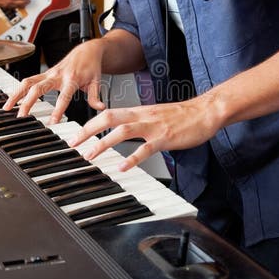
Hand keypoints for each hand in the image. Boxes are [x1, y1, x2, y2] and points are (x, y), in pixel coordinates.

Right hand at [0, 0, 29, 8]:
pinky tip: (16, 4)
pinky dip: (16, 5)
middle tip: (28, 0)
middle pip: (22, 3)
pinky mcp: (5, 6)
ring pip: (18, 6)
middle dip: (26, 1)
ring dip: (22, 4)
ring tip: (24, 2)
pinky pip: (13, 7)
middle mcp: (11, 2)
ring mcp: (8, 5)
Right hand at [4, 39, 106, 122]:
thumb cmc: (91, 66)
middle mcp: (57, 75)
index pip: (63, 97)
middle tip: (21, 116)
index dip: (58, 110)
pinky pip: (28, 80)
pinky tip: (11, 99)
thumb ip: (95, 96)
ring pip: (28, 82)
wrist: (87, 50)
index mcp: (72, 79)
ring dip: (16, 94)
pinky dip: (18, 89)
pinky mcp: (44, 73)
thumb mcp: (97, 81)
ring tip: (7, 107)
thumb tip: (100, 108)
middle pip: (38, 88)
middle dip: (28, 102)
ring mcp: (48, 73)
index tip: (52, 123)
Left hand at [68, 96, 217, 170]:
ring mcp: (153, 127)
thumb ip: (138, 122)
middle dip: (87, 131)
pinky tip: (122, 167)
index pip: (107, 114)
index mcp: (138, 111)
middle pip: (108, 118)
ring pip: (122, 132)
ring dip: (103, 143)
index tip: (75, 135)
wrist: (205, 111)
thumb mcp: (154, 115)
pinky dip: (132, 159)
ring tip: (91, 156)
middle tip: (73, 144)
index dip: (88, 124)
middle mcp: (142, 116)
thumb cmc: (182, 116)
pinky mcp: (165, 138)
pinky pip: (145, 148)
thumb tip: (121, 132)